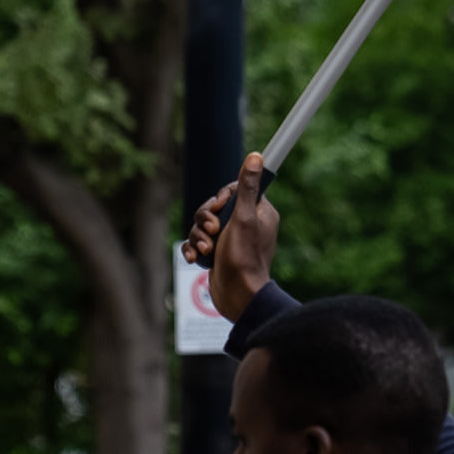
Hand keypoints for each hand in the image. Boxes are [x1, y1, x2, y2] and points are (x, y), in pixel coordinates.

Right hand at [183, 151, 278, 319]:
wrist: (238, 297)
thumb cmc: (244, 257)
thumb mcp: (244, 217)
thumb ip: (248, 187)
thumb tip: (257, 156)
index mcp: (259, 212)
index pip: (236, 190)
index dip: (223, 196)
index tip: (221, 205)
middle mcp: (246, 224)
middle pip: (215, 207)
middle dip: (206, 219)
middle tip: (212, 230)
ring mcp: (230, 240)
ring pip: (203, 225)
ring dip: (200, 236)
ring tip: (207, 249)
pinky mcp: (218, 254)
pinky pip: (198, 242)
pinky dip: (194, 248)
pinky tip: (196, 257)